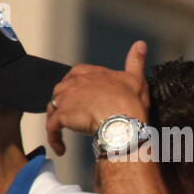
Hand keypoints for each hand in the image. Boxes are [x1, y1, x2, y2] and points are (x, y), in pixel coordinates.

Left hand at [46, 41, 149, 156]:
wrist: (123, 122)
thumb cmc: (130, 102)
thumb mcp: (136, 79)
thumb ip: (135, 61)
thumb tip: (141, 43)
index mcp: (89, 72)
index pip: (75, 76)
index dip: (78, 89)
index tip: (86, 101)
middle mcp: (73, 82)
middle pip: (62, 92)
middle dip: (67, 105)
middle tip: (78, 119)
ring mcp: (66, 98)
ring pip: (54, 108)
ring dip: (58, 121)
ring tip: (67, 133)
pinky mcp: (62, 116)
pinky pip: (52, 128)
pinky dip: (54, 138)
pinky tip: (61, 149)